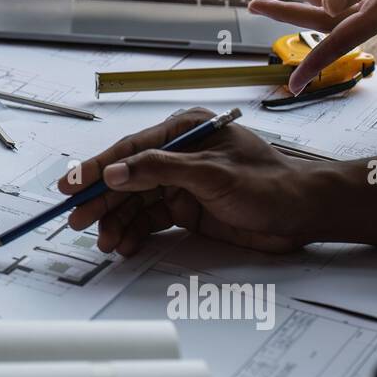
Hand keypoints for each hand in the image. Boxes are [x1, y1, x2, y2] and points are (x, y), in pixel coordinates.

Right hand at [57, 107, 327, 254]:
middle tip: (78, 220)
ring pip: (136, 202)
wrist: (305, 214)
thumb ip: (160, 170)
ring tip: (105, 242)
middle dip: (102, 200)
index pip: (130, 150)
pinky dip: (136, 232)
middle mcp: (179, 154)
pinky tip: (125, 244)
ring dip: (118, 221)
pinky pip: (151, 219)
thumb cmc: (270, 184)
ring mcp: (182, 183)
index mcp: (184, 132)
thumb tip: (117, 171)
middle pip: (127, 178)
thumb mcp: (211, 174)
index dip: (97, 168)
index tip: (71, 184)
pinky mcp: (188, 208)